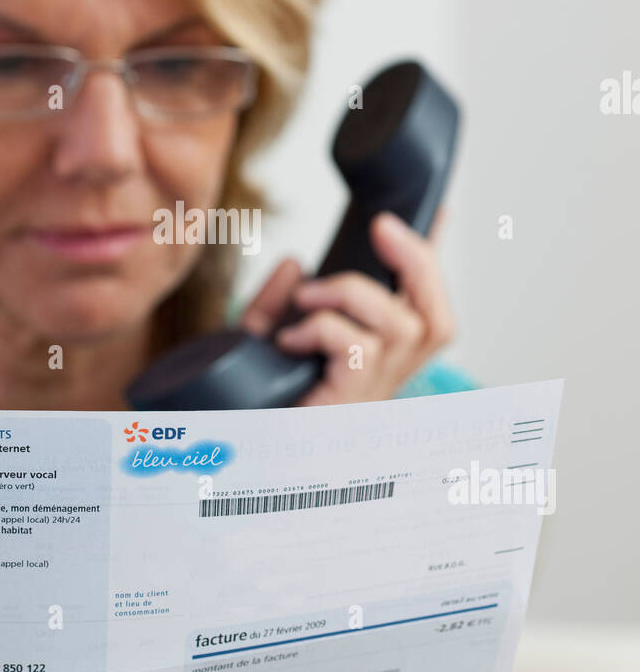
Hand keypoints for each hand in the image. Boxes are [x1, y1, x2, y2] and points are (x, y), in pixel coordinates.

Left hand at [237, 206, 455, 405]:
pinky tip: (290, 340)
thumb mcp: (258, 342)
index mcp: (376, 365)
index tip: (442, 212)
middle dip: (420, 262)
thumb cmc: (249, 407)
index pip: (424, 310)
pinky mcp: (349, 408)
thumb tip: (293, 263)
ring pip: (403, 327)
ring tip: (308, 298)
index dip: (434, 262)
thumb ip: (276, 302)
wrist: (228, 459)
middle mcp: (385, 383)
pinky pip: (358, 349)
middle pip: (438, 320)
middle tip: (381, 225)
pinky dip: (325, 328)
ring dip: (353, 293)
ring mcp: (371, 399)